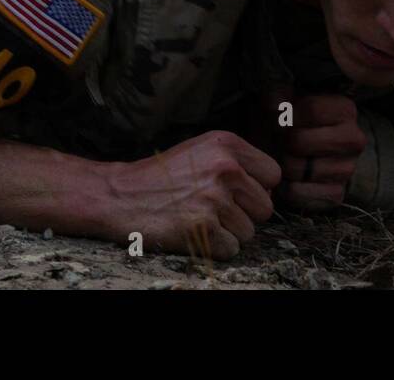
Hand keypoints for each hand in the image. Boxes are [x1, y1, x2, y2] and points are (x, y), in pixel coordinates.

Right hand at [102, 131, 280, 259]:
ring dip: (228, 232)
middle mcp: (225, 168)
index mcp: (227, 144)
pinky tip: (194, 232)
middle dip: (245, 214)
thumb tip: (269, 188)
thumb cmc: (163, 176)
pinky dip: (215, 247)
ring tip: (199, 218)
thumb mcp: (201, 150)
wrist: (119, 195)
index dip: (258, 188)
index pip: (273, 174)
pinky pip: (231, 248)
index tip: (238, 193)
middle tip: (215, 209)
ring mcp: (214, 198)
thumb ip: (237, 162)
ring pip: (249, 231)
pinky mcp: (202, 227)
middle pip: (265, 207)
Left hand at [278, 94, 366, 211]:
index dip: (284, 114)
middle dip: (278, 141)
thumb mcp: (280, 99)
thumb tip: (274, 105)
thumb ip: (276, 94)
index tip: (274, 117)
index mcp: (345, 109)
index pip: (310, 109)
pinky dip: (284, 186)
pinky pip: (296, 192)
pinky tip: (287, 175)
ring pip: (295, 168)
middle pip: (299, 141)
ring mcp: (348, 169)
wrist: (295, 150)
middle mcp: (354, 139)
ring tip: (281, 156)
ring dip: (280, 164)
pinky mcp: (336, 195)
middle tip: (274, 140)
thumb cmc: (287, 121)